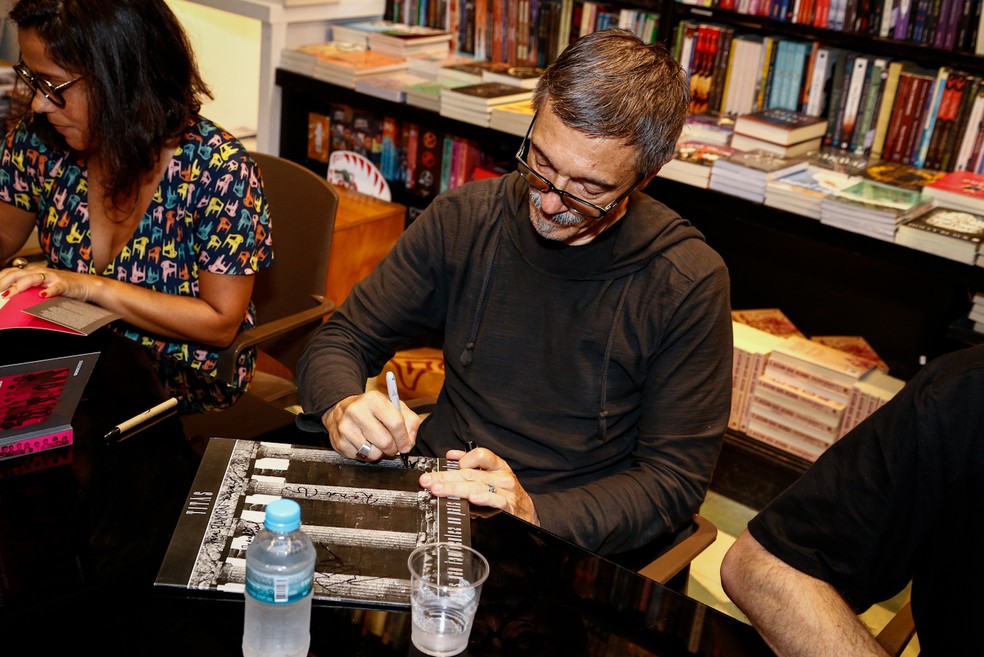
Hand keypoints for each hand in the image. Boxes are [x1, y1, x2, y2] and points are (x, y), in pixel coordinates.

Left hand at [0, 266, 92, 301]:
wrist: (87, 284)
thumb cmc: (64, 285)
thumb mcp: (43, 284)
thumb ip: (29, 286)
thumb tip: (10, 293)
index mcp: (34, 272)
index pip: (12, 271)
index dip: (0, 278)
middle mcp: (41, 272)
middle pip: (18, 273)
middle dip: (4, 282)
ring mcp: (53, 278)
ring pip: (33, 278)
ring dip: (19, 286)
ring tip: (10, 294)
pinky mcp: (64, 285)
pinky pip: (55, 287)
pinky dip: (48, 291)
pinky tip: (42, 296)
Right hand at [322, 391, 419, 461]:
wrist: (341, 410)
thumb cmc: (371, 410)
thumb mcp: (393, 407)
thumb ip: (409, 421)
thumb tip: (410, 441)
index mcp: (373, 400)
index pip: (396, 423)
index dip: (404, 438)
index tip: (406, 444)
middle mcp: (356, 411)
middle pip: (385, 442)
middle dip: (393, 448)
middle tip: (392, 446)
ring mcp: (345, 428)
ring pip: (373, 453)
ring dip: (380, 453)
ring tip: (377, 444)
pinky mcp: (339, 443)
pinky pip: (361, 458)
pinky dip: (367, 455)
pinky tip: (365, 444)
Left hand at [419, 447, 539, 525]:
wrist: (529, 513)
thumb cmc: (506, 493)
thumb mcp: (492, 476)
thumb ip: (472, 466)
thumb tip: (451, 456)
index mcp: (497, 466)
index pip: (480, 455)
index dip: (463, 458)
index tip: (446, 464)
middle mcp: (502, 476)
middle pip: (470, 473)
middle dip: (444, 477)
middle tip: (427, 481)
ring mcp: (506, 491)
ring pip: (476, 486)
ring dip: (454, 489)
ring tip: (438, 490)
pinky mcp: (508, 506)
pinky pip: (494, 500)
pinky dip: (483, 499)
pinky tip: (472, 498)